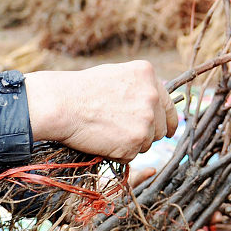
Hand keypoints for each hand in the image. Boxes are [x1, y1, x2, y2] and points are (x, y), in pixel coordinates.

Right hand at [25, 61, 176, 161]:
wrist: (61, 105)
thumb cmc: (80, 90)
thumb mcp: (116, 75)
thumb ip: (138, 87)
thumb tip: (153, 102)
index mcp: (148, 75)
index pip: (168, 104)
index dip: (169, 121)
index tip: (169, 131)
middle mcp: (152, 96)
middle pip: (160, 127)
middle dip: (145, 134)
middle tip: (121, 132)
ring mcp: (146, 119)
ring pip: (147, 143)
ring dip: (130, 144)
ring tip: (106, 132)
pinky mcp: (135, 141)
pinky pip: (131, 155)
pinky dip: (117, 153)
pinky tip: (102, 140)